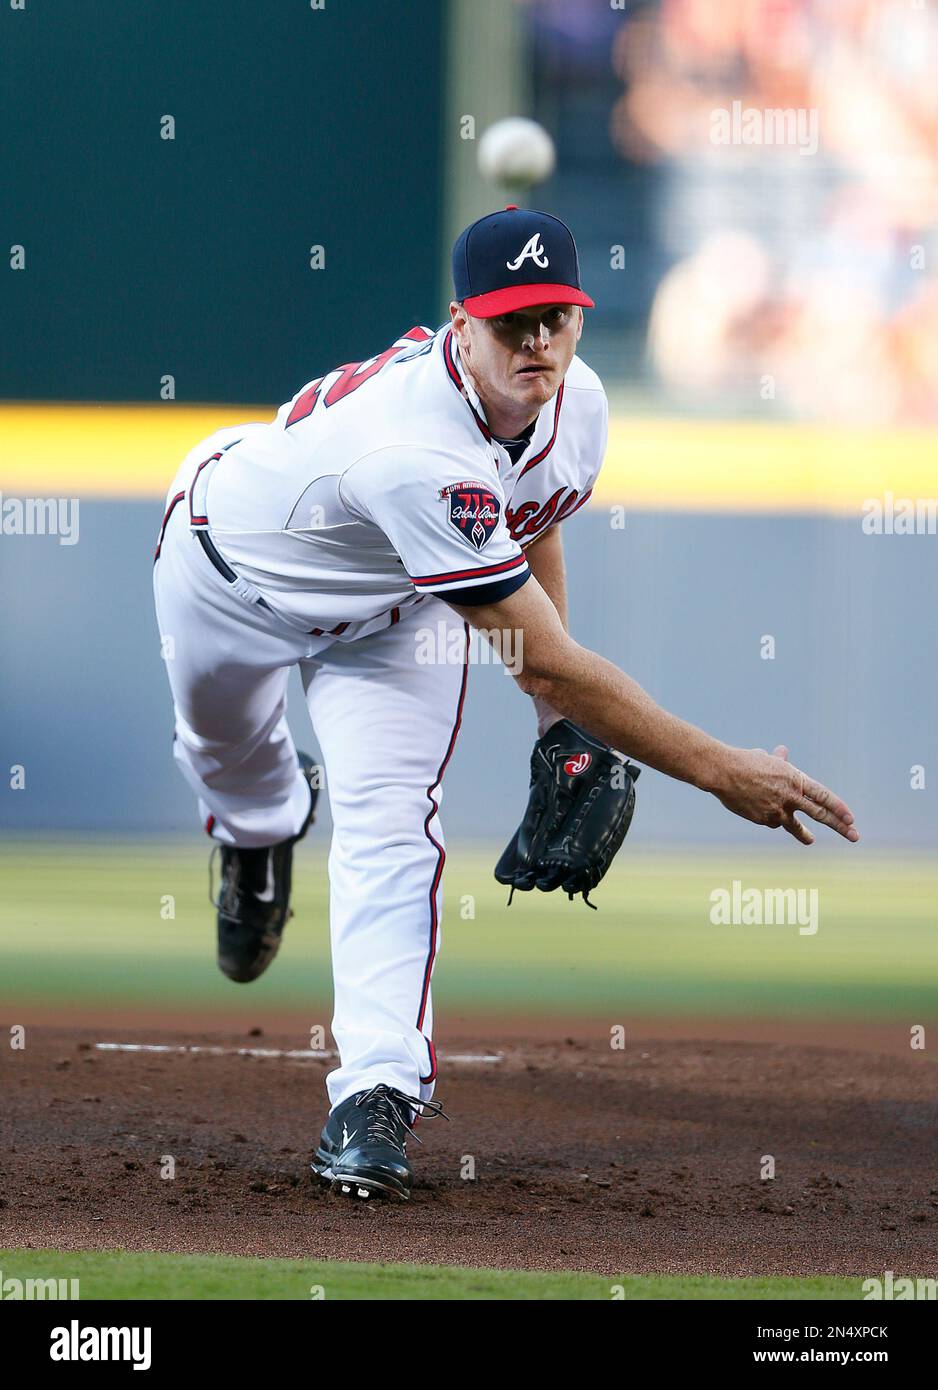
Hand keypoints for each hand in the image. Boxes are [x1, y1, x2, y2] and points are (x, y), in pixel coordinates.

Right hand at [712, 745, 858, 845]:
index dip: (838, 807)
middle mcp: (790, 797)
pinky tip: (758, 809)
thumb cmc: (745, 761)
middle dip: (840, 827)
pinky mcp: (762, 819)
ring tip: (811, 841)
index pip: (824, 796)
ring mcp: (776, 810)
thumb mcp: (767, 759)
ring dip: (804, 835)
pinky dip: (769, 817)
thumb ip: (779, 761)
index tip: (851, 818)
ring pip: (794, 826)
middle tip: (854, 836)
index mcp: (795, 780)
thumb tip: (782, 751)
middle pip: (820, 814)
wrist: (723, 772)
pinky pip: (770, 821)